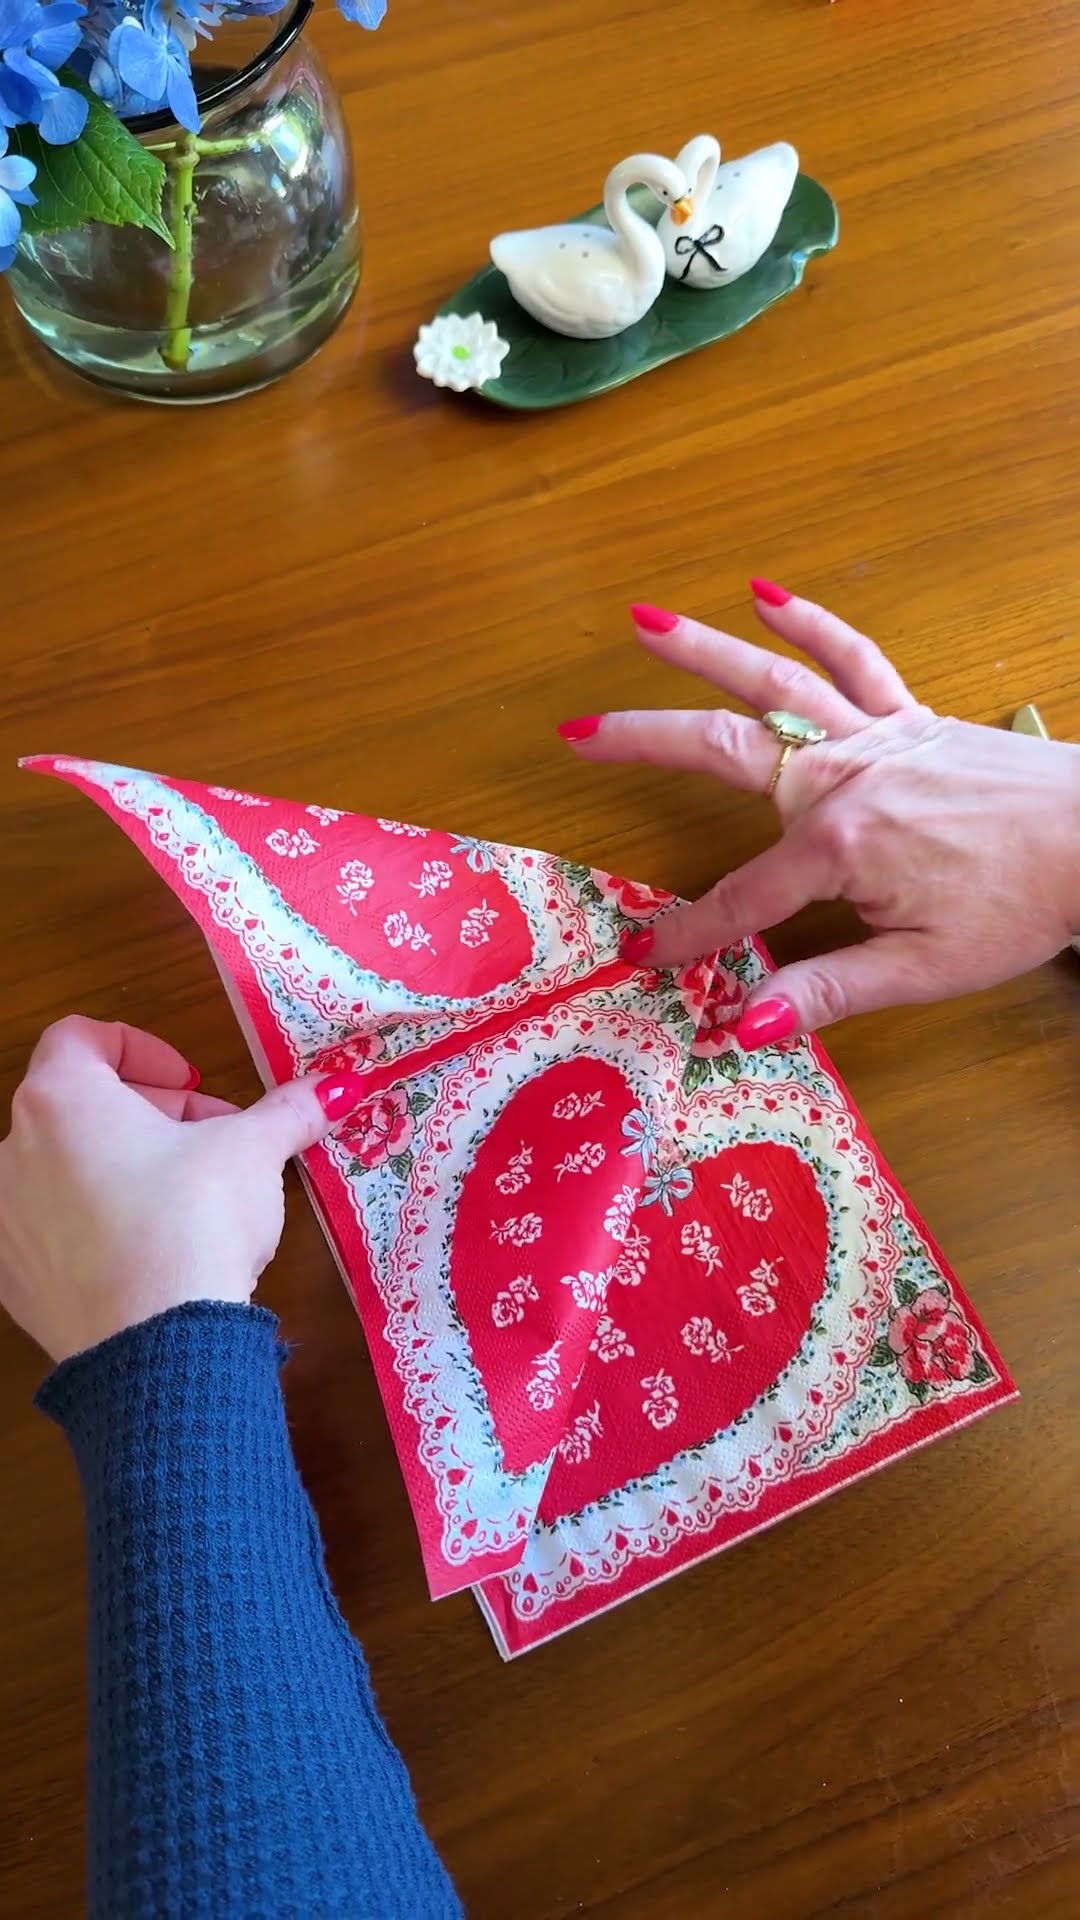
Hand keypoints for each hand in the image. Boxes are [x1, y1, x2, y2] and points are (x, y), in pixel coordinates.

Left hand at [0, 1017, 364, 1363]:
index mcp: (62, 1099)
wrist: (155, 1350)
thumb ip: (288, 1112)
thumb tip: (338, 1086)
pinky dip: (96, 1227)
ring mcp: (7, 1220)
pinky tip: (151, 1254)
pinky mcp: (13, 1281)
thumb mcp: (252, 1154)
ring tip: (186, 1200)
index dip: (143, 1049)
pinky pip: (53, 1232)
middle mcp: (15, 1150)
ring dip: (122, 1168)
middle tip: (211, 1142)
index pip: (82, 1037)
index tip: (193, 1083)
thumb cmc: (194, 1221)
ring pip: (63, 1169)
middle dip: (150, 1114)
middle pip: (77, 1105)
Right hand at [559, 585, 1079, 1040]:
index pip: (740, 898)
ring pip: (775, 685)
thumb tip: (745, 1022)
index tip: (644, 954)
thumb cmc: (1020, 905)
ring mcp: (875, 736)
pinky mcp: (910, 717)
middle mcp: (843, 775)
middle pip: (723, 752)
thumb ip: (827, 990)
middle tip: (576, 733)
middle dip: (643, 744)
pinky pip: (854, 660)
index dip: (690, 933)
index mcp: (837, 845)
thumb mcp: (922, 968)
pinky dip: (812, 625)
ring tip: (644, 620)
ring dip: (706, 652)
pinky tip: (767, 595)